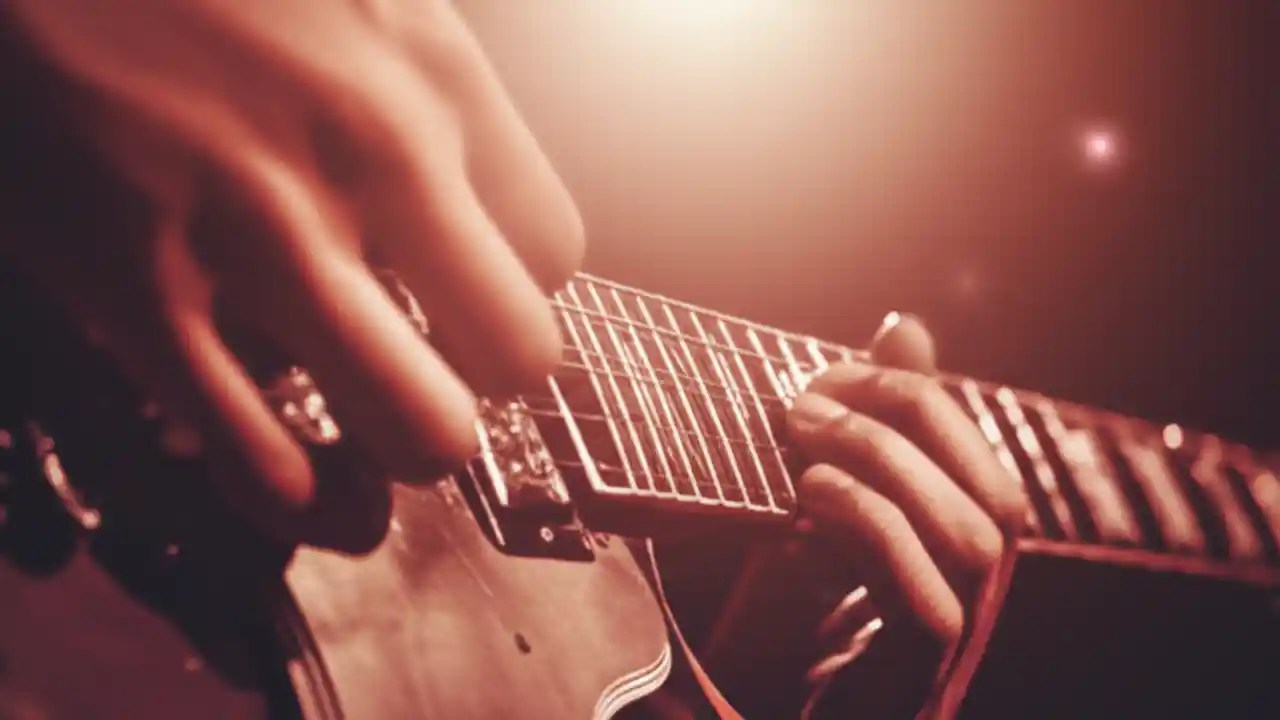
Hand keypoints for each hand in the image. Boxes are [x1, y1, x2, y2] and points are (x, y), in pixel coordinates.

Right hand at [0, 0, 582, 545]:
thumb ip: (417, 77)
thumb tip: (452, 177)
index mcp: (432, 73)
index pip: (553, 251)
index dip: (504, 287)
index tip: (456, 294)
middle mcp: (373, 152)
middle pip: (516, 353)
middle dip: (474, 376)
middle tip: (420, 363)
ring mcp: (258, 224)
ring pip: (423, 429)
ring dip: (395, 445)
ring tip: (355, 421)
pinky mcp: (131, 279)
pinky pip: (256, 456)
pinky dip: (279, 487)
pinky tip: (271, 467)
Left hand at [789, 314, 1026, 713]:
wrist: (785, 718)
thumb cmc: (796, 618)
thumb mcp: (829, 512)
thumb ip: (873, 430)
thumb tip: (906, 325)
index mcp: (966, 566)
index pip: (984, 470)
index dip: (922, 404)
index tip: (837, 368)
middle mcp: (979, 610)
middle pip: (998, 502)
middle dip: (911, 427)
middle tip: (809, 396)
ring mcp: (954, 656)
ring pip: (973, 544)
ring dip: (885, 468)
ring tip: (801, 433)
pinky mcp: (915, 687)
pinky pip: (925, 606)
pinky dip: (871, 529)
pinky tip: (808, 492)